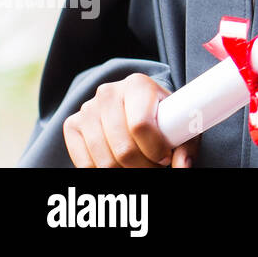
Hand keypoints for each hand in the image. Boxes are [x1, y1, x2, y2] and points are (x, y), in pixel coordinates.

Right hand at [64, 72, 199, 167]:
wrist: (136, 104)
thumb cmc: (163, 115)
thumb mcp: (180, 124)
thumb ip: (186, 146)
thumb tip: (183, 166)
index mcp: (138, 84)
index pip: (141, 125)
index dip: (155, 149)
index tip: (165, 158)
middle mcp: (108, 93)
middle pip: (123, 147)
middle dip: (142, 166)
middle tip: (153, 166)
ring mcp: (87, 109)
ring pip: (104, 160)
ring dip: (125, 171)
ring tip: (140, 165)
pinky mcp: (72, 125)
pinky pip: (85, 164)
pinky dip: (104, 172)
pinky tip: (120, 165)